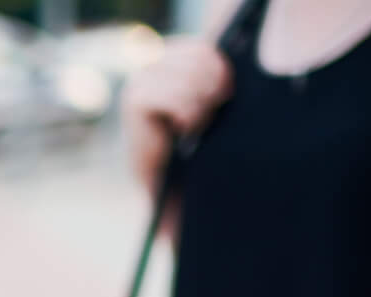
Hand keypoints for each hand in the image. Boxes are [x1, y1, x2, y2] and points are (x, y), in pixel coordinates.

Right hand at [120, 37, 231, 190]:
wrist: (163, 171)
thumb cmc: (189, 134)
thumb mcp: (206, 95)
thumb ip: (212, 72)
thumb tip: (235, 49)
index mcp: (166, 57)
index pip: (202, 50)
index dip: (220, 72)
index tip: (224, 96)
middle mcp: (150, 65)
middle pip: (197, 63)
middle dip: (210, 90)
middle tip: (207, 114)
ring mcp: (139, 81)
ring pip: (188, 81)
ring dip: (199, 107)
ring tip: (194, 124)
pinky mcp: (135, 101)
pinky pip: (176, 99)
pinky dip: (187, 116)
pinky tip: (181, 129)